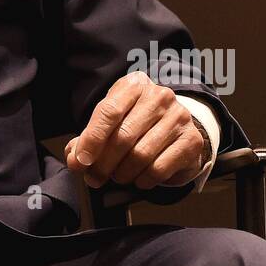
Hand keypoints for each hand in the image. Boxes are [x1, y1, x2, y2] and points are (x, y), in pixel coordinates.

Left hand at [64, 73, 205, 190]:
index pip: (108, 111)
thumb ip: (89, 138)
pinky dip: (143, 180)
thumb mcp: (112, 122)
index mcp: (134, 85)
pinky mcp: (191, 141)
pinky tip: (139, 179)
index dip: (91, 139)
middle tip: (94, 178)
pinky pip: (159, 168)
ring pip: (141, 155)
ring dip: (123, 173)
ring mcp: (178, 117)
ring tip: (117, 176)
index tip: (81, 161)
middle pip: (123, 136)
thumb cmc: (136, 123)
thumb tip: (74, 159)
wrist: (177, 128)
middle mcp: (158, 96)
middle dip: (104, 163)